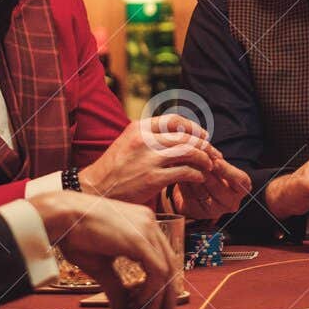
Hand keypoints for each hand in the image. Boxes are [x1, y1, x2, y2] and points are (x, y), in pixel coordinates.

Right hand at [33, 193, 177, 308]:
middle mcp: (149, 224)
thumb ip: (116, 288)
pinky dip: (152, 290)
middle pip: (169, 262)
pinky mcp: (140, 239)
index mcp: (141, 225)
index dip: (162, 282)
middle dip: (168, 292)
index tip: (157, 303)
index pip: (162, 256)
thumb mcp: (101, 266)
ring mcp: (147, 229)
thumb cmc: (75, 235)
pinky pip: (157, 270)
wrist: (61, 216)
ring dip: (159, 296)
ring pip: (166, 269)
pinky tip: (140, 303)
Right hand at [79, 115, 223, 206]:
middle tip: (212, 153)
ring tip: (208, 166)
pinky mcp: (153, 179)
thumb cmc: (114, 167)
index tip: (203, 135)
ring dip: (203, 159)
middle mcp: (145, 140)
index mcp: (139, 128)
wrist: (96, 189)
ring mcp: (149, 159)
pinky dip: (196, 174)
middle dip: (203, 144)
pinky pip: (184, 172)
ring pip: (188, 152)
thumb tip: (176, 133)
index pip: (175, 120)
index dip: (193, 127)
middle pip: (185, 136)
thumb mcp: (128, 141)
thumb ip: (149, 136)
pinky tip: (199, 178)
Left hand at [169, 159, 251, 219]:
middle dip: (204, 171)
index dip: (227, 170)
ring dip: (191, 176)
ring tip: (183, 164)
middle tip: (193, 159)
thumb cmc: (214, 173)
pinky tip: (179, 174)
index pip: (239, 180)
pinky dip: (183, 185)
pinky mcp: (198, 213)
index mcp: (242, 189)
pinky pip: (190, 197)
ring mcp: (215, 210)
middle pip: (218, 187)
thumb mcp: (219, 165)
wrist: (200, 190)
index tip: (216, 161)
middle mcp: (231, 203)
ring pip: (202, 192)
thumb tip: (205, 149)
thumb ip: (215, 159)